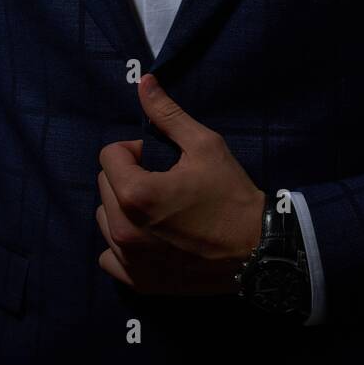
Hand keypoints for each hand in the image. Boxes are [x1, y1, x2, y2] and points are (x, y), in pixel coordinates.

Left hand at [96, 73, 265, 294]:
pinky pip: (110, 258)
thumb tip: (143, 81)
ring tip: (158, 210)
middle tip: (164, 182)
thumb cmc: (231, 194)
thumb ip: (167, 114)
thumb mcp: (204, 145)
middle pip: (104, 187)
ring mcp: (130, 261)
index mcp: (135, 194)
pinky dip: (122, 247)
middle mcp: (123, 230)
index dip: (135, 151)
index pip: (109, 156)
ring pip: (105, 221)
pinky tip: (149, 239)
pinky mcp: (140, 282)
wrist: (259, 250)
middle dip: (128, 177)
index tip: (160, 160)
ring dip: (123, 210)